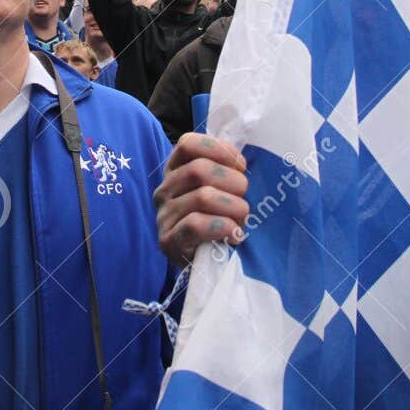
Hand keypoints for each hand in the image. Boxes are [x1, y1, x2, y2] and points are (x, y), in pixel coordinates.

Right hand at [154, 133, 249, 266]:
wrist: (203, 265)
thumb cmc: (216, 221)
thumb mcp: (219, 190)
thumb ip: (224, 170)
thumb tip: (241, 162)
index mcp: (175, 171)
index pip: (188, 144)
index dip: (218, 149)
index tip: (240, 166)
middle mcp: (164, 190)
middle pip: (200, 170)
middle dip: (233, 183)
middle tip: (245, 199)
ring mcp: (163, 216)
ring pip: (203, 197)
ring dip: (233, 208)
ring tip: (241, 221)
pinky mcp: (168, 241)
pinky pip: (196, 224)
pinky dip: (223, 227)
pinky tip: (234, 235)